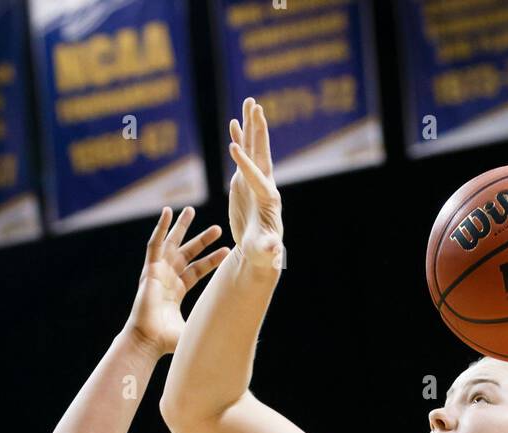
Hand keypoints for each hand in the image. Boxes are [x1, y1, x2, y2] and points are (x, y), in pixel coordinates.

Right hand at [127, 207, 228, 356]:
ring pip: (171, 244)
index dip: (212, 260)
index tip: (228, 251)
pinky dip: (160, 228)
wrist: (148, 341)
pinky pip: (154, 244)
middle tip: (218, 228)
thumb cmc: (167, 341)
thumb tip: (232, 336)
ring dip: (181, 227)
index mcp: (178, 291)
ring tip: (191, 210)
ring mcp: (158, 272)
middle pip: (187, 253)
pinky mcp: (150, 270)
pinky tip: (167, 212)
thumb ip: (209, 325)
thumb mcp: (194, 328)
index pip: (198, 270)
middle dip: (202, 240)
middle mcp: (168, 279)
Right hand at [228, 98, 283, 270]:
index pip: (257, 177)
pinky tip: (235, 121)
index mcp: (268, 199)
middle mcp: (264, 184)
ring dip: (251, 126)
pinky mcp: (245, 181)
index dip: (245, 164)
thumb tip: (274, 249)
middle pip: (260, 153)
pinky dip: (239, 138)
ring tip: (250, 102)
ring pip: (253, 148)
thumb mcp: (265, 253)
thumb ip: (269, 249)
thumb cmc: (263, 255)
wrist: (259, 252)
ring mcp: (255, 180)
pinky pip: (243, 154)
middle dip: (257, 130)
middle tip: (255, 106)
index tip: (233, 148)